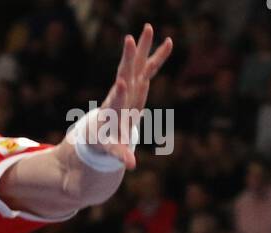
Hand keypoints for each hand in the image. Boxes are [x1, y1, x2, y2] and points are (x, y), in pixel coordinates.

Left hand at [97, 24, 172, 170]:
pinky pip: (148, 68)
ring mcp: (127, 86)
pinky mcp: (135, 83)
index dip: (119, 93)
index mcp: (112, 111)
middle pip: (123, 74)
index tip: (121, 82)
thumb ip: (120, 155)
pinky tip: (170, 41)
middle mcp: (119, 94)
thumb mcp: (112, 150)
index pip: (116, 101)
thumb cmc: (106, 142)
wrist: (101, 130)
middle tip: (129, 40)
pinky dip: (157, 56)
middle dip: (127, 60)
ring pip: (136, 65)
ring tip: (149, 28)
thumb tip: (130, 165)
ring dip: (143, 48)